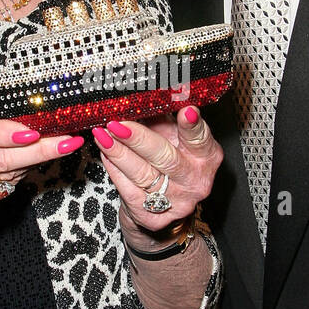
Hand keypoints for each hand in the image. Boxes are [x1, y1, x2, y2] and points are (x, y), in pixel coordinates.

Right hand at [0, 111, 83, 227]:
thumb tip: (28, 106)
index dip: (6, 132)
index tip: (34, 131)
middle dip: (37, 150)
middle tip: (67, 141)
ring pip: (6, 174)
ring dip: (34, 160)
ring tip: (60, 146)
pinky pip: (6, 188)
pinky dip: (22, 175)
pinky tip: (31, 164)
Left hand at [90, 105, 221, 234]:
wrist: (163, 207)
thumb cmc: (169, 160)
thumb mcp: (172, 136)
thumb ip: (164, 117)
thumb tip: (144, 91)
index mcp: (207, 155)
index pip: (199, 138)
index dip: (192, 125)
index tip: (186, 110)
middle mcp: (195, 180)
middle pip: (165, 157)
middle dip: (138, 139)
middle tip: (116, 123)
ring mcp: (176, 201)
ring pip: (143, 174)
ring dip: (118, 152)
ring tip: (102, 134)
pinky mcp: (153, 217)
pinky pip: (128, 190)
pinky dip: (114, 169)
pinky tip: (105, 154)